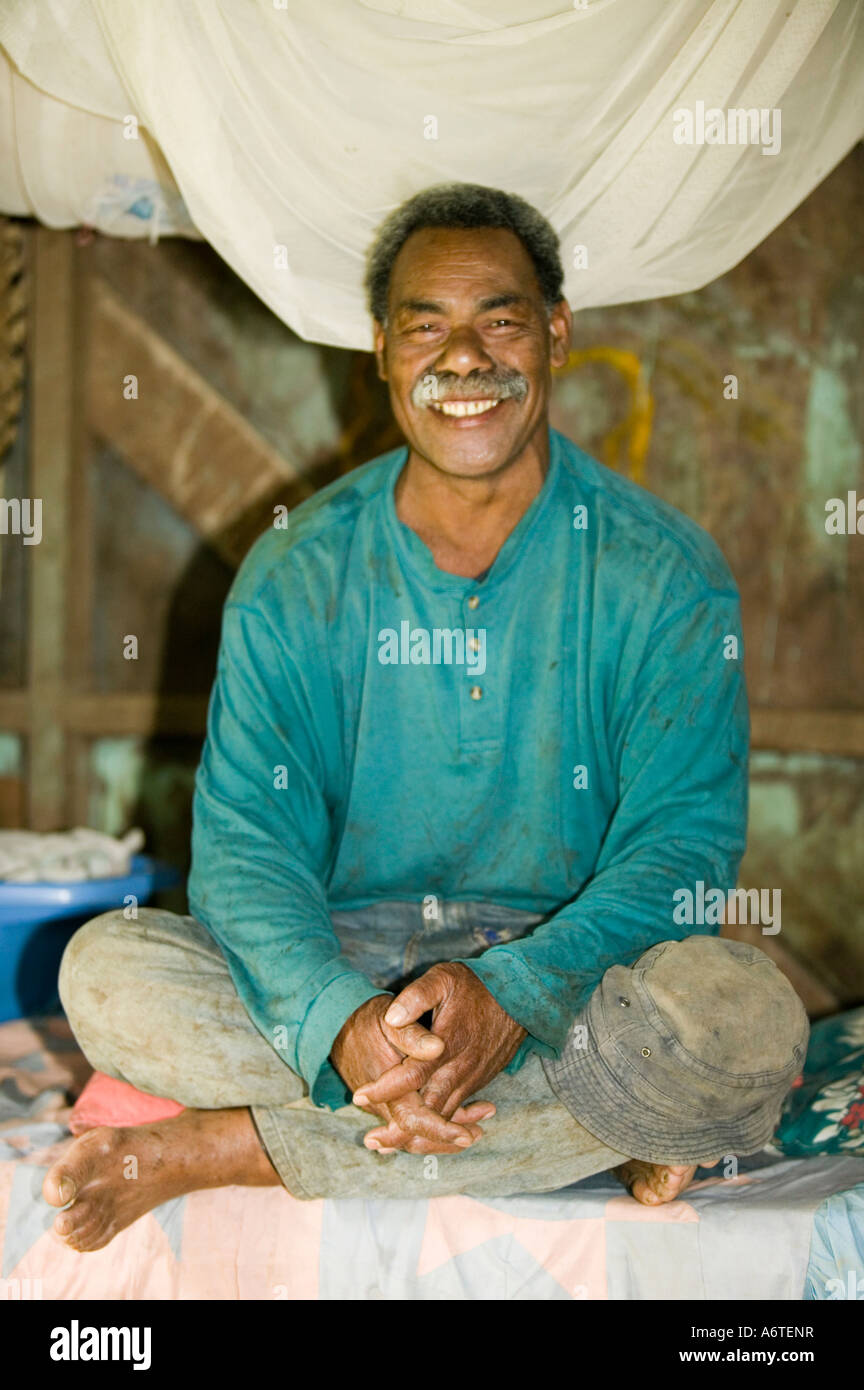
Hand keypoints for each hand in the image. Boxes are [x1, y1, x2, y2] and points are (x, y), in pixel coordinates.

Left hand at [353, 963, 524, 1148]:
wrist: (521, 997)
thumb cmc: (477, 986)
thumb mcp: (444, 979)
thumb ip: (417, 996)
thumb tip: (392, 1017)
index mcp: (448, 1045)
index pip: (412, 1076)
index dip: (385, 1089)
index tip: (359, 1095)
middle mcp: (460, 1069)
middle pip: (428, 1111)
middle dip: (399, 1129)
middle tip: (371, 1141)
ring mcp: (472, 1079)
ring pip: (443, 1118)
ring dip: (417, 1135)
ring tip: (386, 1144)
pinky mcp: (478, 1082)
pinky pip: (456, 1113)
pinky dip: (437, 1129)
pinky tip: (419, 1136)